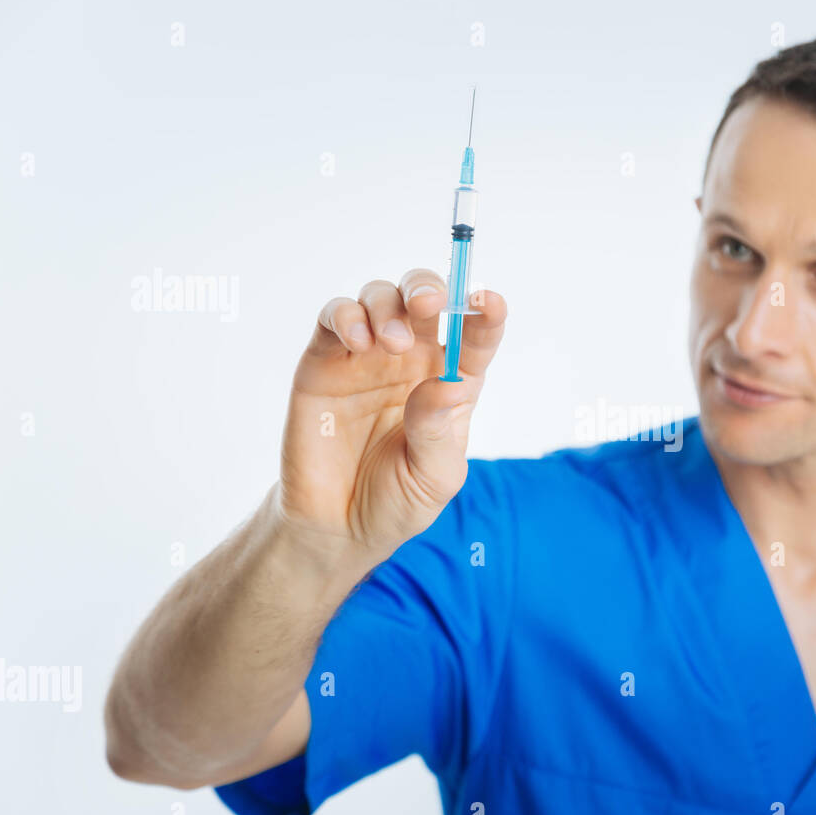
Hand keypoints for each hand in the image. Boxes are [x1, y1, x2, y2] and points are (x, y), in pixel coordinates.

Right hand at [275, 268, 505, 559]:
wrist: (337, 526)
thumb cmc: (397, 500)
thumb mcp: (433, 476)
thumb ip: (438, 430)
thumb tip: (447, 384)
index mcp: (452, 383)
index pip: (477, 336)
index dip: (486, 312)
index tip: (489, 301)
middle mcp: (414, 361)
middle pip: (426, 300)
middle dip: (430, 289)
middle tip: (430, 304)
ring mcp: (369, 356)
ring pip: (381, 298)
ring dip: (389, 305)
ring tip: (391, 342)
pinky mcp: (326, 361)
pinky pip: (334, 319)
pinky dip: (347, 316)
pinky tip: (358, 343)